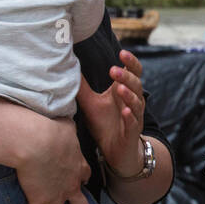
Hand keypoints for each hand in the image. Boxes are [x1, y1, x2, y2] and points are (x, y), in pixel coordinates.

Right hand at [14, 116, 93, 203]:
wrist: (39, 141)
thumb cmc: (50, 129)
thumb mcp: (65, 124)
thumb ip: (66, 124)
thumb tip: (65, 115)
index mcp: (77, 166)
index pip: (84, 176)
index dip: (82, 180)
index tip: (81, 183)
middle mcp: (70, 185)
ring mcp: (56, 196)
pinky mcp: (40, 201)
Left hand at [76, 49, 146, 180]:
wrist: (115, 151)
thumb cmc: (104, 124)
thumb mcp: (90, 102)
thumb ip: (82, 86)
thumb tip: (67, 66)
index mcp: (125, 90)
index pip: (133, 71)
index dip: (130, 61)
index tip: (121, 52)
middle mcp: (133, 101)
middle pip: (136, 83)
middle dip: (126, 76)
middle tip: (112, 70)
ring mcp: (134, 116)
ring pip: (137, 102)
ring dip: (129, 94)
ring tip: (120, 88)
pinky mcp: (132, 131)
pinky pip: (134, 122)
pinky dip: (130, 116)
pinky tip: (124, 112)